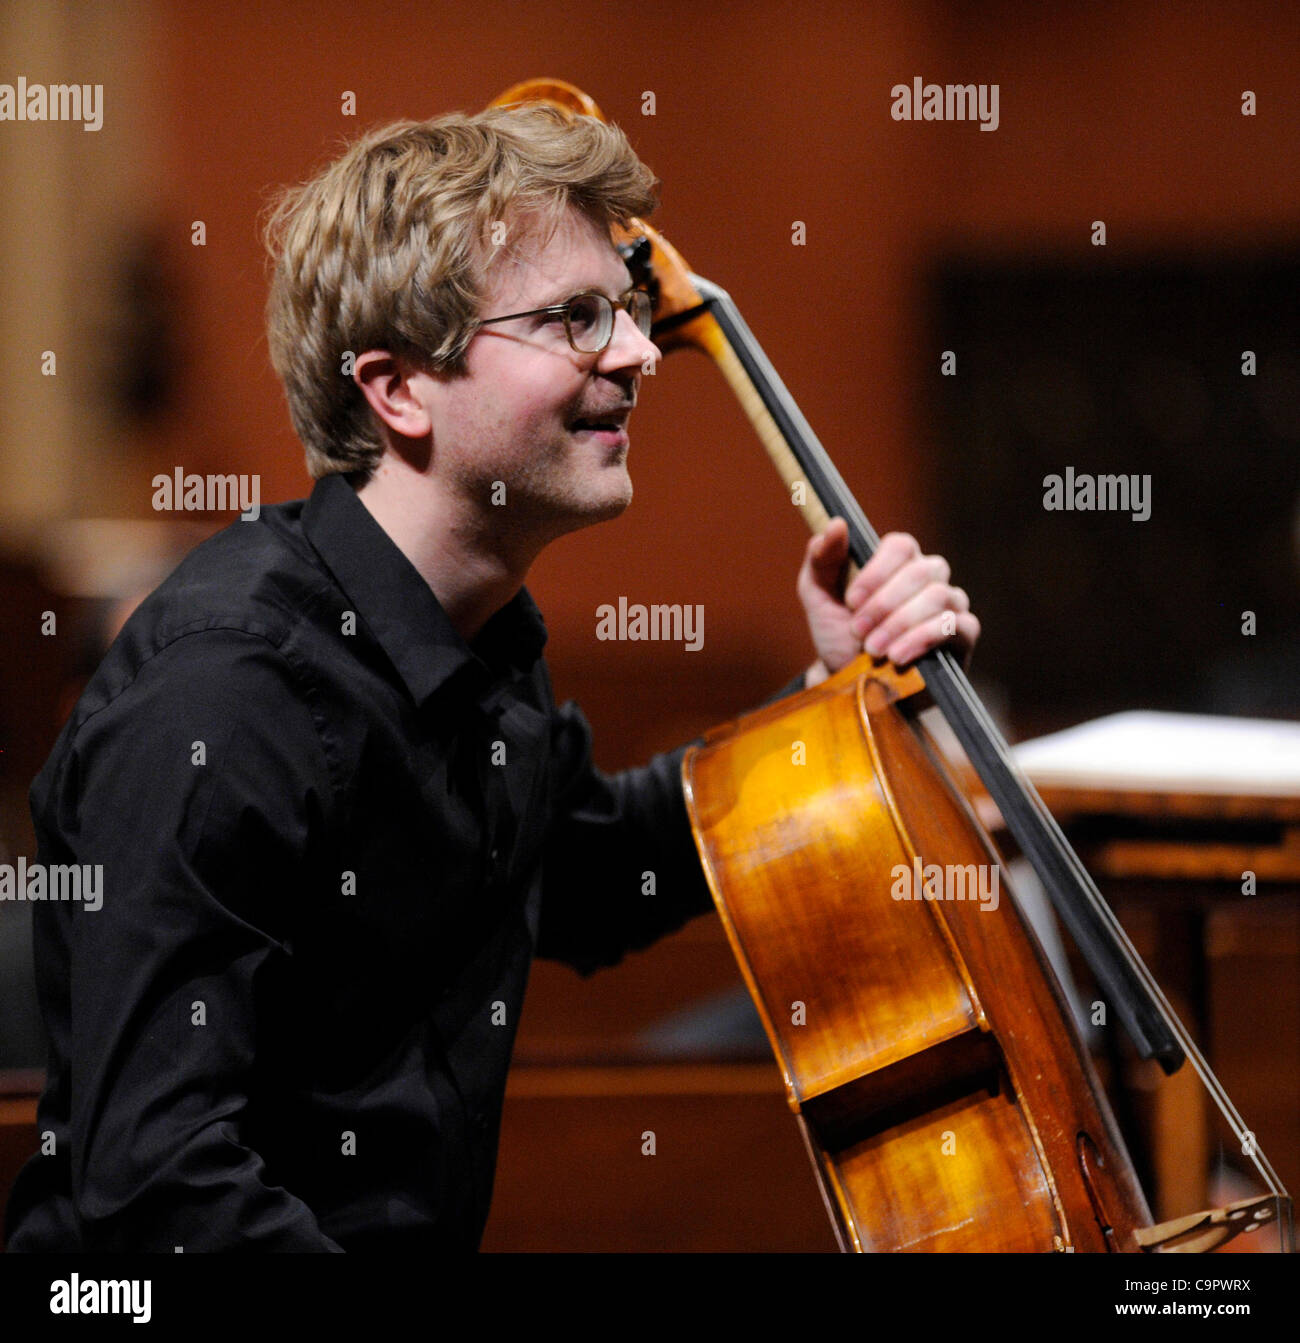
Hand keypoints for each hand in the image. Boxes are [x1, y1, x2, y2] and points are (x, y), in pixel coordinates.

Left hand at [796, 520, 979, 682]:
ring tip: (873, 649)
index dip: (877, 571)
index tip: (851, 601)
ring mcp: (950, 604)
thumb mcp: (819, 597)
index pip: (901, 546)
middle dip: (884, 604)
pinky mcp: (963, 636)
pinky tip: (897, 656)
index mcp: (898, 562)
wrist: (853, 686)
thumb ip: (821, 559)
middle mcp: (929, 577)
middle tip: (858, 631)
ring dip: (900, 624)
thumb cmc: (839, 635)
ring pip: (938, 597)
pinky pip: (955, 625)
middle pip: (920, 572)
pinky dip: (921, 639)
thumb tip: (836, 523)